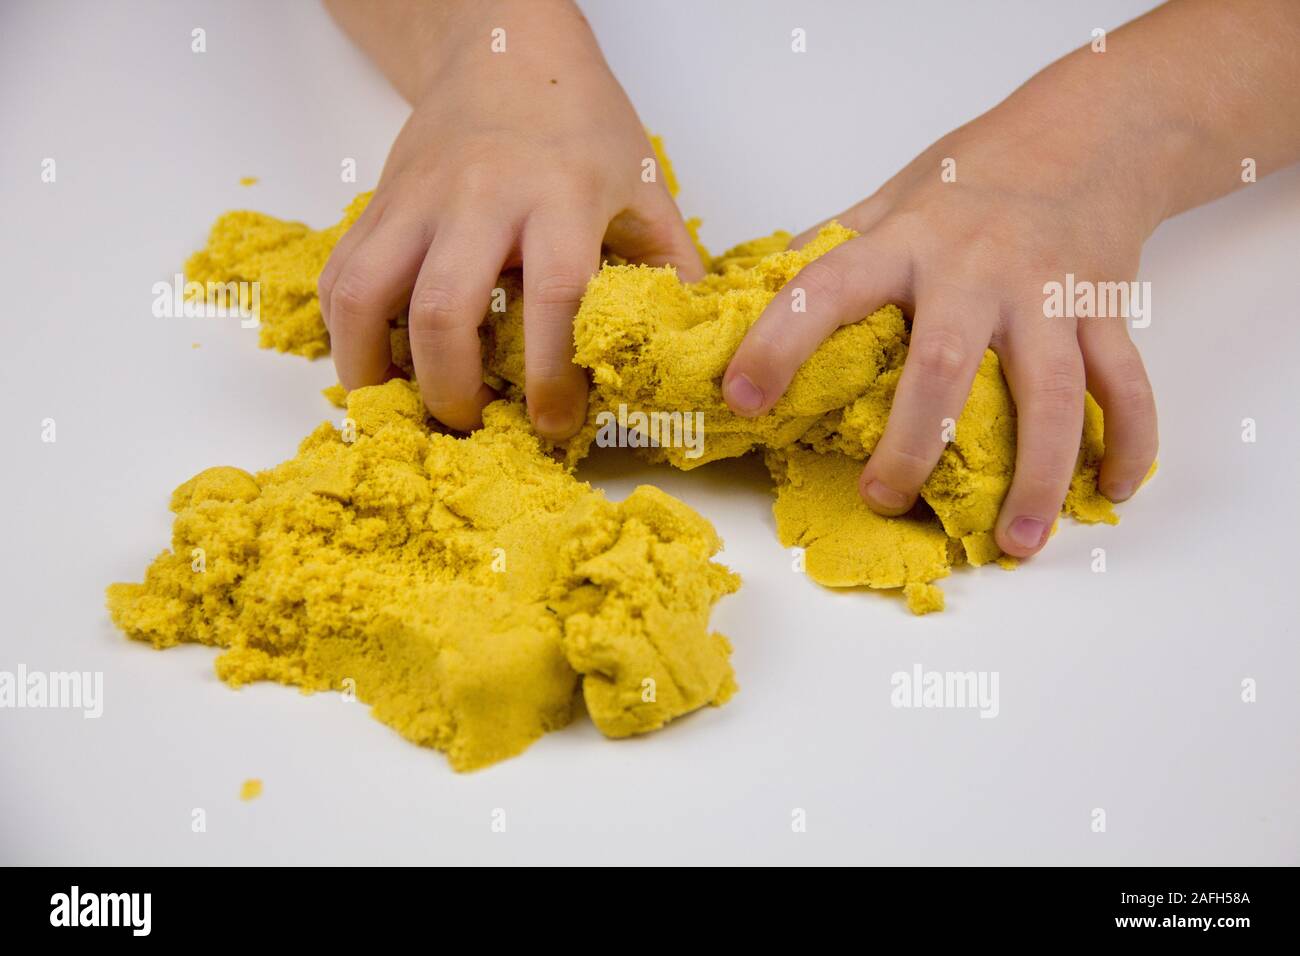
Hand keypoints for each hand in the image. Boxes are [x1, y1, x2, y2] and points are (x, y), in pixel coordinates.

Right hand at [319, 0, 701, 438]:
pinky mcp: (377, 201)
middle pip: (444, 309)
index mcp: (559, 195)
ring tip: (402, 408)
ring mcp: (417, 198)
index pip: (554, 295)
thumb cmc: (581, 123)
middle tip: (474, 424)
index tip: (555, 424)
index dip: (552, 373)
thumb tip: (689, 346)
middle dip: (453, 389)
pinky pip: (340, 274)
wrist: (504, 48)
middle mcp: (480, 197)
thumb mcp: (643, 184)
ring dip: (373, 369)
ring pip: (366, 293)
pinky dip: (344, 331)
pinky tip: (375, 363)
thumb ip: (668, 264)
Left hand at [723, 78, 1162, 558]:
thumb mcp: (891, 197)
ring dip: (1036, 476)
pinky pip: (1125, 385)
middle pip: (943, 366)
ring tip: (1014, 544)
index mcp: (907, 241)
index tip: (743, 400)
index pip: (828, 288)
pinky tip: (1111, 491)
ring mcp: (1049, 294)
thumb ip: (831, 249)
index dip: (780, 342)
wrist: (1090, 132)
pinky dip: (1128, 441)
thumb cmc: (975, 176)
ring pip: (1051, 394)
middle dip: (913, 444)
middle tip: (882, 501)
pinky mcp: (1106, 311)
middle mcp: (977, 270)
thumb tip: (749, 294)